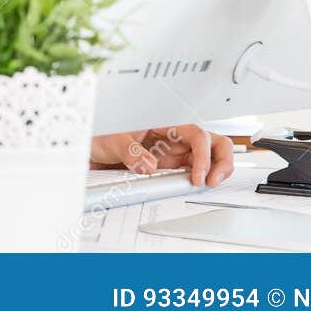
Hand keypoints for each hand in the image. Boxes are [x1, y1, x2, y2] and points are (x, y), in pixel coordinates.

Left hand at [90, 125, 234, 186]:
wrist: (89, 150)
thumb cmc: (99, 135)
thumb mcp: (111, 139)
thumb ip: (130, 151)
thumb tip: (149, 165)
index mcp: (163, 123)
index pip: (195, 133)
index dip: (203, 153)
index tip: (197, 175)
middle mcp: (172, 137)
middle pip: (211, 142)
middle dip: (221, 159)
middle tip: (215, 179)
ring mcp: (173, 152)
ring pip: (207, 157)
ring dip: (216, 169)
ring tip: (210, 184)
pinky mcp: (169, 167)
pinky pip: (192, 171)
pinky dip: (200, 179)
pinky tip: (195, 187)